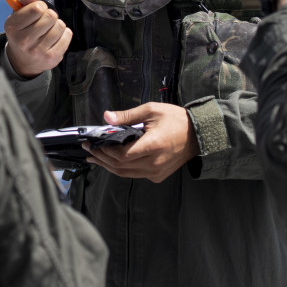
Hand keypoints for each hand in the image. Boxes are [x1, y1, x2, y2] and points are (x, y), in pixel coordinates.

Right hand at [4, 0, 71, 77]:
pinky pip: (67, 36)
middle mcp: (24, 40)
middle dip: (49, 15)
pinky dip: (64, 34)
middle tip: (44, 21)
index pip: (37, 8)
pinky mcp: (52, 58)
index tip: (37, 11)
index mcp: (13, 27)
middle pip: (51, 16)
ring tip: (49, 29)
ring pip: (60, 26)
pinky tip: (55, 38)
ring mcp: (38, 51)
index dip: (40, 6)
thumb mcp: (19, 15)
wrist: (23, 61)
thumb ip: (25, 0)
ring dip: (57, 25)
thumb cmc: (22, 32)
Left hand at [83, 103, 198, 182]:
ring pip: (126, 173)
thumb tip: (107, 117)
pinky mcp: (158, 176)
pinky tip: (112, 162)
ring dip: (108, 166)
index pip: (122, 154)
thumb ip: (128, 116)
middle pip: (120, 166)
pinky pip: (135, 175)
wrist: (198, 135)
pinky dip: (122, 169)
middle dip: (102, 158)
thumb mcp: (151, 111)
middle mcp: (154, 163)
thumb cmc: (175, 120)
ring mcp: (156, 172)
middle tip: (89, 150)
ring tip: (95, 158)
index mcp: (153, 146)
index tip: (94, 143)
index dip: (105, 151)